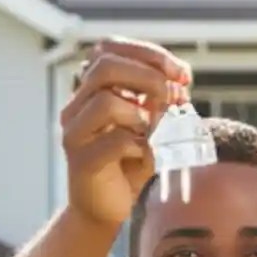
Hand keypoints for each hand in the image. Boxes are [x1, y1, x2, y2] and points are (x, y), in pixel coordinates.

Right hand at [61, 38, 191, 227]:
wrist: (108, 208)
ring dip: (142, 113)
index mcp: (91, 90)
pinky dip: (140, 145)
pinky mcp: (82, 161)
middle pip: (104, 67)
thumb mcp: (149, 124)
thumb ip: (158, 99)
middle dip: (149, 76)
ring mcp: (76, 132)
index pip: (108, 48)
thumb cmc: (130, 163)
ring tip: (155, 131)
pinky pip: (114, 141)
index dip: (147, 53)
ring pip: (105, 101)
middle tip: (174, 96)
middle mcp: (77, 106)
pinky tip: (147, 155)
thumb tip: (180, 80)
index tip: (181, 73)